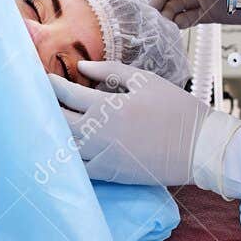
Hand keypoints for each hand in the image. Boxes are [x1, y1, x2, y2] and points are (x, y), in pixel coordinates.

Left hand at [51, 61, 208, 186]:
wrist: (199, 148)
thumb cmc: (176, 109)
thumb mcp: (146, 80)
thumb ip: (111, 71)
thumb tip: (83, 66)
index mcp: (108, 107)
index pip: (67, 93)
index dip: (52, 84)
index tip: (43, 78)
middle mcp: (100, 133)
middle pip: (59, 120)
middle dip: (48, 108)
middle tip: (41, 98)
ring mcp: (104, 157)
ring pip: (66, 146)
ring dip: (56, 133)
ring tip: (50, 121)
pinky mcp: (111, 174)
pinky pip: (79, 167)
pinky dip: (70, 156)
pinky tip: (67, 146)